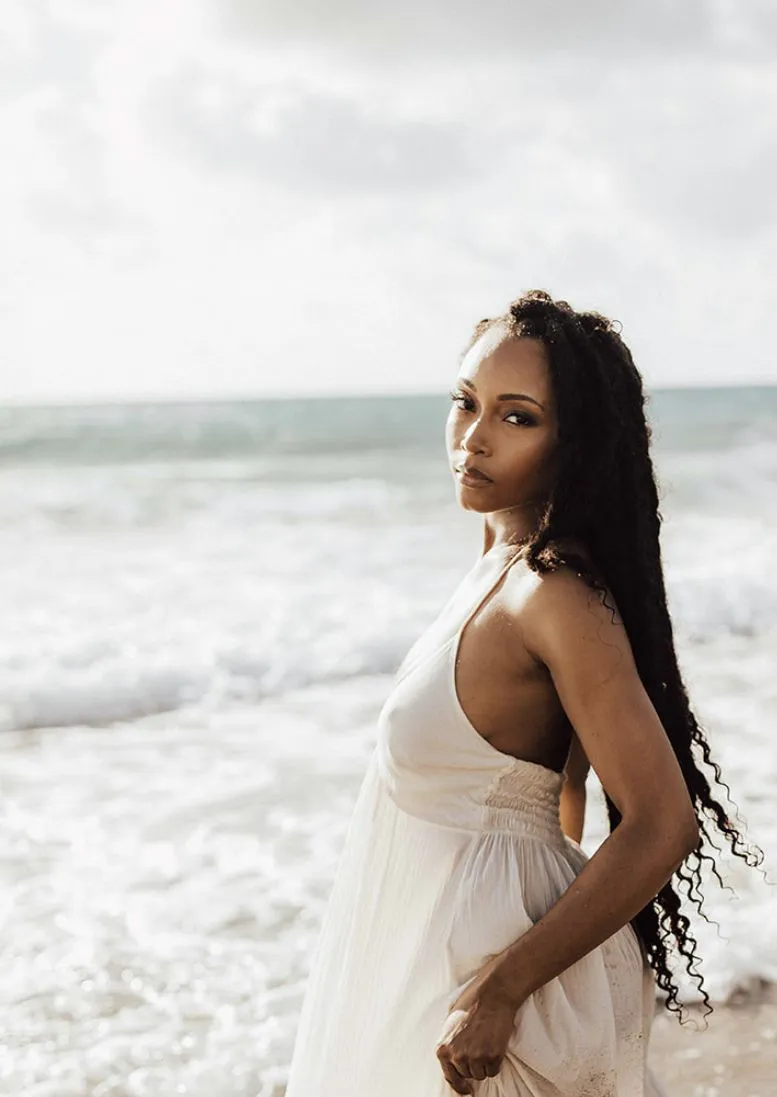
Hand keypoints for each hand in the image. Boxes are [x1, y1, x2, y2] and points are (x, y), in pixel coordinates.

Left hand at [435, 953, 522, 1094]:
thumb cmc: (472, 1006)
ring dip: (485, 1063)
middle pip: (467, 1075)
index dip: (459, 1085)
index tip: (466, 1089)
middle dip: (474, 1065)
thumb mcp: (451, 1025)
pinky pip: (494, 1071)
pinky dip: (496, 1062)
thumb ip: (450, 1045)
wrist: (492, 997)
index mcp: (444, 1048)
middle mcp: (457, 1055)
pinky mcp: (492, 1057)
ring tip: (487, 1042)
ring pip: (481, 1074)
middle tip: (480, 1046)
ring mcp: (475, 1057)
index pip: (450, 1077)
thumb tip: (451, 1065)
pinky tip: (495, 1045)